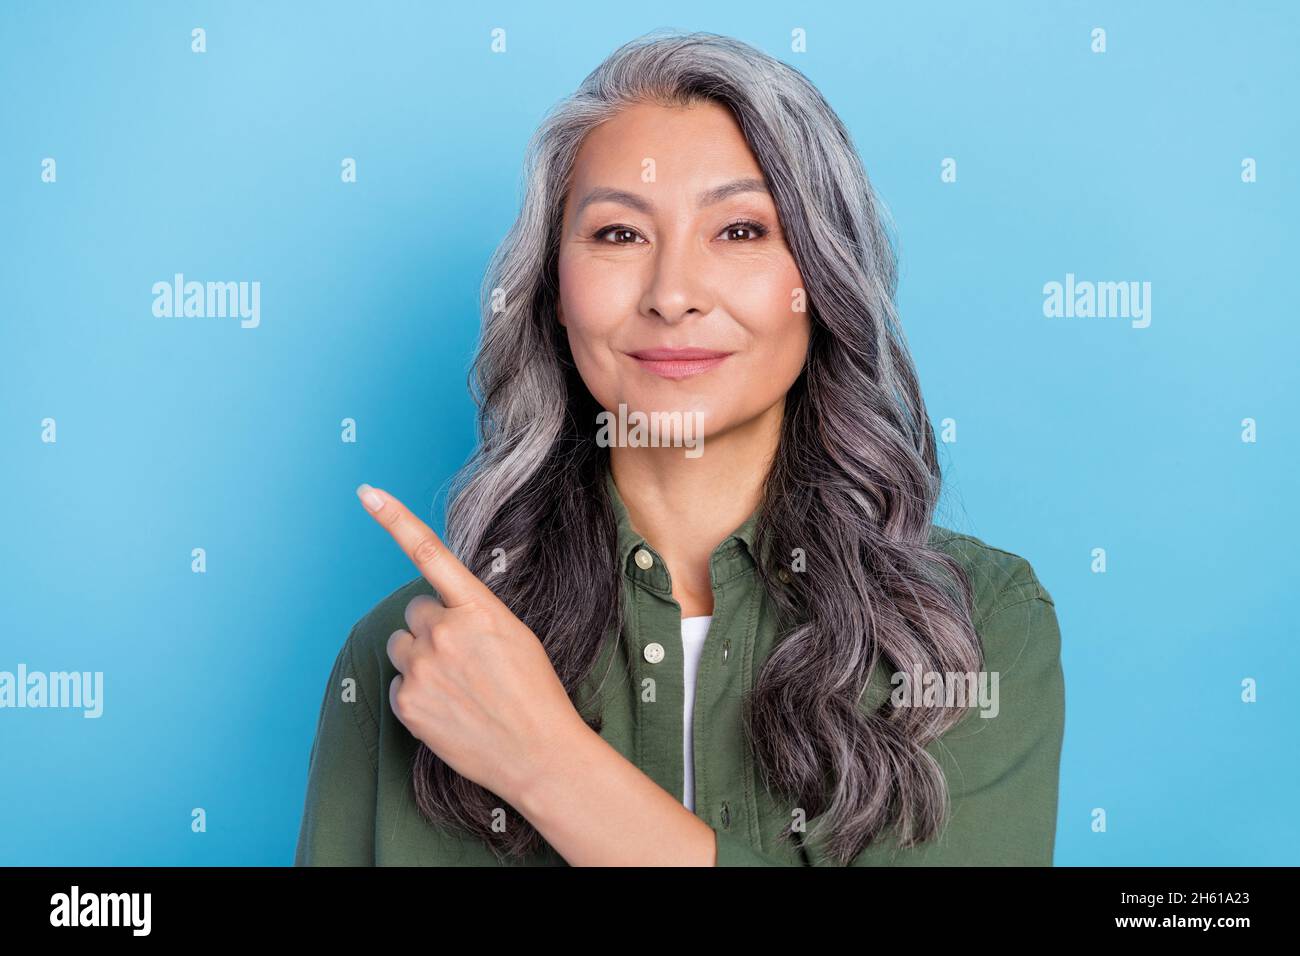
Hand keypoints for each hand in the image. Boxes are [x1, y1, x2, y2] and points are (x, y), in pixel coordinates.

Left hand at [354, 482, 589, 805]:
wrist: (537, 753)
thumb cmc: (534, 694)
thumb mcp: (515, 636)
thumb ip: (474, 614)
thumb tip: (438, 612)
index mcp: (478, 609)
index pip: (429, 553)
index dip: (395, 519)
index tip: (368, 493)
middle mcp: (444, 633)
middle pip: (414, 612)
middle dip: (430, 628)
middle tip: (462, 658)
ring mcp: (422, 668)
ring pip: (401, 646)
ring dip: (419, 659)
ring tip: (456, 686)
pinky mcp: (406, 704)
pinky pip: (398, 684)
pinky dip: (416, 694)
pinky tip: (448, 709)